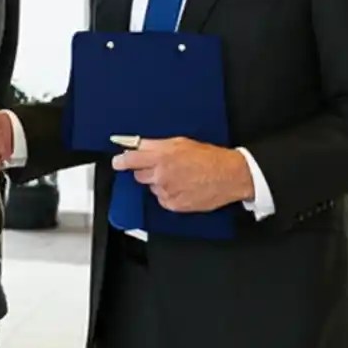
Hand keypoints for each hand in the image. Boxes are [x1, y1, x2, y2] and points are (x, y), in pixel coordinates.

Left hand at [111, 137, 253, 212]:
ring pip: (151, 187)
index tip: (117, 162)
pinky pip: (162, 199)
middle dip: (145, 171)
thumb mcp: (180, 142)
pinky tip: (182, 187)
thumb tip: (136, 146)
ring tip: (178, 177)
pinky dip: (168, 194)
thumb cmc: (209, 157)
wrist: (230, 176)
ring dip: (158, 183)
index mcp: (161, 156)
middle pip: (138, 175)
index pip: (130, 160)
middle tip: (161, 167)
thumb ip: (155, 145)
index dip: (121, 161)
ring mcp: (167, 191)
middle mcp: (161, 175)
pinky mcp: (174, 205)